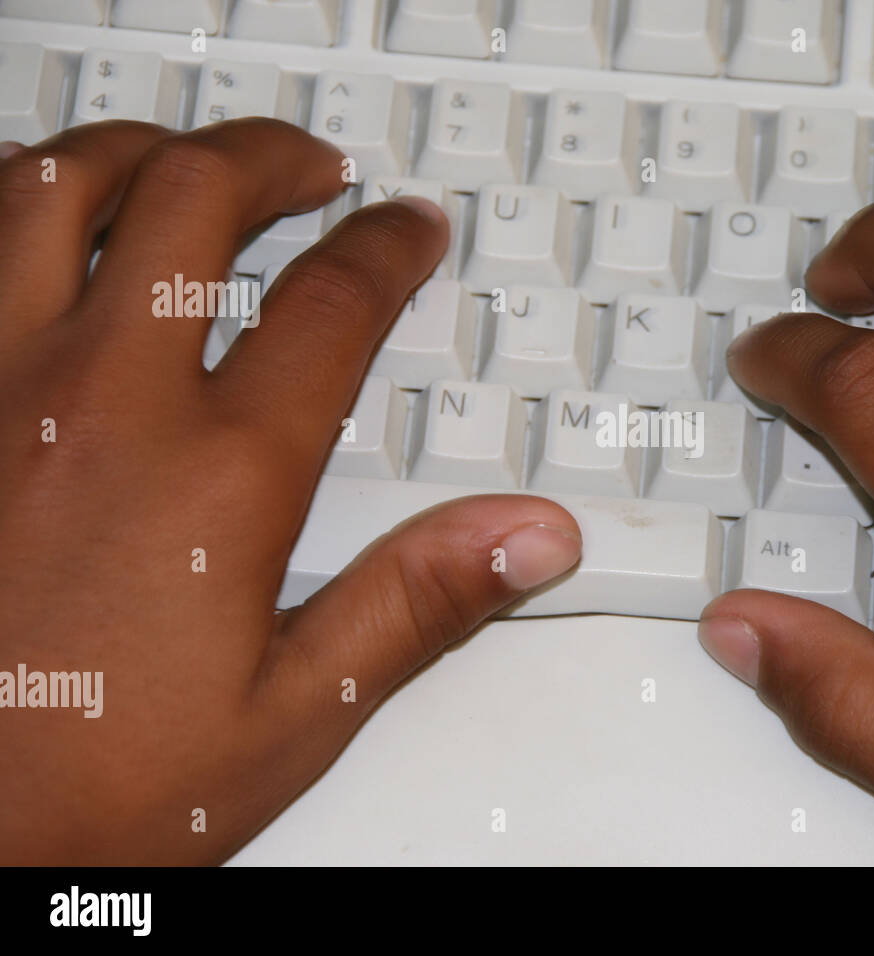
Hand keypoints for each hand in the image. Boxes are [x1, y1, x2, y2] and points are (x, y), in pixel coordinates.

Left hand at [0, 120, 579, 863]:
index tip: (407, 228)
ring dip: (139, 151)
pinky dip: (15, 203)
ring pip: (56, 188)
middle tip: (312, 165)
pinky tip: (47, 220)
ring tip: (186, 160)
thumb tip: (535, 534)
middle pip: (194, 197)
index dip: (387, 246)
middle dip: (270, 158)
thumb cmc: (95, 782)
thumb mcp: (293, 713)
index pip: (332, 304)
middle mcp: (99, 404)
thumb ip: (418, 603)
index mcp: (217, 474)